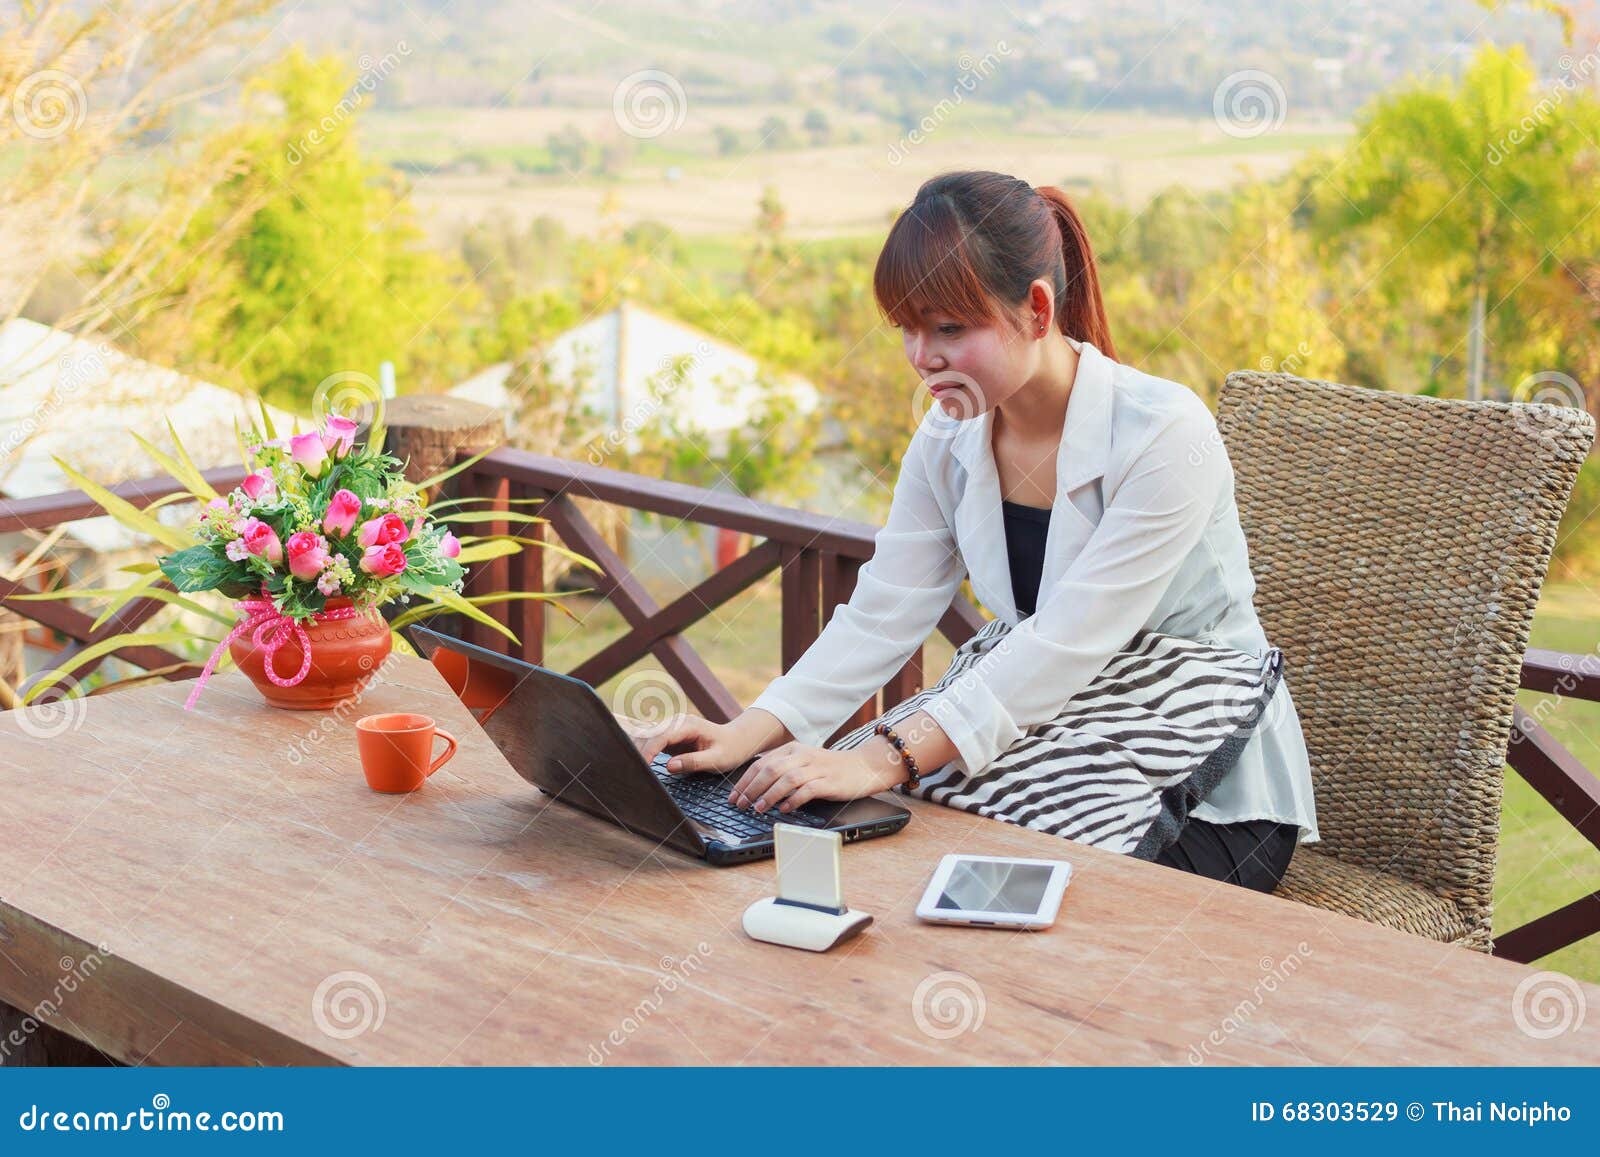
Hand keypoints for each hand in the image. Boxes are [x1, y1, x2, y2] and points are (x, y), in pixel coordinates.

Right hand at [624, 712, 755, 774]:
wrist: (738, 740)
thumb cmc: (731, 749)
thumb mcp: (717, 759)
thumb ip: (694, 762)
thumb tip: (670, 766)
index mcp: (688, 725)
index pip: (662, 736)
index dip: (649, 750)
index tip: (643, 766)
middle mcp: (677, 723)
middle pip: (649, 734)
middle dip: (639, 751)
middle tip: (632, 772)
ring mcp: (672, 728)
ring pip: (647, 736)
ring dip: (638, 751)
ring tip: (632, 769)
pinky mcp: (670, 736)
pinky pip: (651, 742)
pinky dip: (643, 752)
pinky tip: (638, 763)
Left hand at [727, 738, 907, 813]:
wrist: (863, 767)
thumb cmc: (829, 769)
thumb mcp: (803, 763)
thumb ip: (782, 770)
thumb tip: (753, 789)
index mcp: (792, 749)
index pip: (762, 764)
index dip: (745, 781)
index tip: (733, 797)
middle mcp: (802, 755)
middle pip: (770, 770)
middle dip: (751, 789)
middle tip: (741, 805)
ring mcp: (816, 768)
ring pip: (786, 779)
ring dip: (769, 795)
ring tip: (758, 809)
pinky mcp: (829, 781)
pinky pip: (807, 790)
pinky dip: (792, 800)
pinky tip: (783, 809)